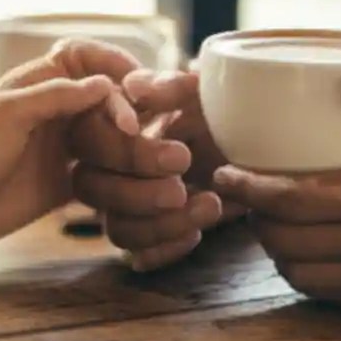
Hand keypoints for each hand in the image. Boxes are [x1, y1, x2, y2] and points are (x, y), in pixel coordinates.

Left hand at [0, 39, 140, 249]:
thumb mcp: (9, 113)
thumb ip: (57, 95)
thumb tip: (105, 84)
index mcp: (39, 84)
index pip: (86, 59)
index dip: (114, 64)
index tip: (136, 83)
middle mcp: (55, 113)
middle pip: (108, 100)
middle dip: (134, 110)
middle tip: (148, 132)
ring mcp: (61, 149)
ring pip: (111, 139)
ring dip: (135, 146)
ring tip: (160, 161)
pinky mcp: (63, 184)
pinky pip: (104, 175)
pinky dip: (124, 177)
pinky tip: (143, 183)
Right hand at [68, 68, 239, 270]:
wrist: (251, 150)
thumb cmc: (218, 113)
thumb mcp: (202, 92)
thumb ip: (171, 86)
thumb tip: (137, 89)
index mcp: (110, 124)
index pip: (89, 140)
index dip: (127, 153)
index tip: (180, 156)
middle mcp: (106, 166)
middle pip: (90, 189)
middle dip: (137, 194)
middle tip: (182, 189)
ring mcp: (122, 205)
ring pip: (115, 228)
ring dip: (160, 225)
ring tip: (209, 207)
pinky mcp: (143, 235)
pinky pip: (137, 255)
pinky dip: (166, 249)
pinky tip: (196, 235)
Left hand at [212, 70, 340, 306]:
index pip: (300, 199)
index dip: (252, 189)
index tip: (226, 173)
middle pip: (289, 239)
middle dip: (253, 217)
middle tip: (241, 193)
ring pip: (302, 272)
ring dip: (273, 247)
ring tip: (265, 218)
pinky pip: (330, 293)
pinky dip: (302, 272)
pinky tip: (299, 246)